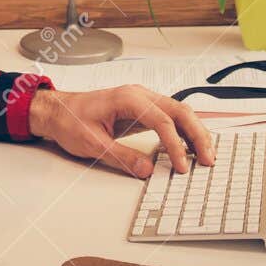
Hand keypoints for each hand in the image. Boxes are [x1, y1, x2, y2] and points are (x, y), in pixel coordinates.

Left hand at [26, 86, 214, 177]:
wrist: (57, 110)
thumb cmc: (70, 120)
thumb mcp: (92, 143)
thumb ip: (121, 157)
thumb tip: (147, 170)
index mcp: (127, 99)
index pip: (162, 121)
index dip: (176, 145)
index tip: (182, 166)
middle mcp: (139, 95)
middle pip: (180, 111)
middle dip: (198, 135)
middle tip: (209, 159)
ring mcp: (142, 100)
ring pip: (179, 112)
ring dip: (195, 132)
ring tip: (206, 155)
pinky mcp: (142, 109)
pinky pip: (170, 117)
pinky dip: (184, 131)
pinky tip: (190, 146)